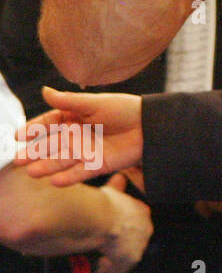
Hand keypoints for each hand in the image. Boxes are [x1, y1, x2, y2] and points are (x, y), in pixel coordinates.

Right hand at [18, 87, 143, 186]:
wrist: (151, 125)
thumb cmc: (124, 109)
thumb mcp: (96, 103)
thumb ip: (70, 101)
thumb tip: (45, 91)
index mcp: (75, 117)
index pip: (49, 123)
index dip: (34, 129)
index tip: (18, 136)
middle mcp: (77, 135)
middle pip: (52, 144)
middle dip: (35, 152)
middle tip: (18, 160)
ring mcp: (87, 151)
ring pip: (63, 160)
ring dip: (48, 167)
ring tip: (32, 172)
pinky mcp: (99, 165)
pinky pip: (81, 172)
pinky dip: (69, 177)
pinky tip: (55, 181)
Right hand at [95, 173, 152, 272]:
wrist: (99, 217)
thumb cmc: (102, 203)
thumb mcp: (112, 191)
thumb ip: (116, 186)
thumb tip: (119, 177)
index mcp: (140, 211)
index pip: (138, 220)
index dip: (126, 225)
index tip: (117, 229)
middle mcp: (144, 227)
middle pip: (135, 238)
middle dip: (123, 242)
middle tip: (109, 246)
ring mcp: (139, 244)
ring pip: (129, 253)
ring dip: (116, 256)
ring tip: (104, 260)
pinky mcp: (129, 258)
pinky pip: (120, 268)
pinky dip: (110, 270)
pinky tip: (102, 270)